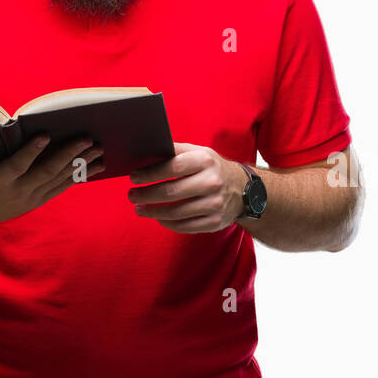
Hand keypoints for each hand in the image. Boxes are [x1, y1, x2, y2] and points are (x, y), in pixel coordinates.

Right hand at [0, 130, 103, 236]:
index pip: (18, 164)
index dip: (31, 151)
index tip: (45, 135)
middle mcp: (19, 190)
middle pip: (47, 171)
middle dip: (69, 154)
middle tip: (88, 138)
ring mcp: (32, 197)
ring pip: (61, 179)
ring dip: (82, 164)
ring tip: (100, 149)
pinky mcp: (40, 200)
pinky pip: (64, 187)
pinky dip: (81, 176)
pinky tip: (97, 165)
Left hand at [126, 142, 244, 232]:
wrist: (245, 189)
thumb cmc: (213, 169)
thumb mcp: (200, 152)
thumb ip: (176, 151)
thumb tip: (146, 150)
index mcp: (205, 161)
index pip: (172, 167)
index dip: (150, 174)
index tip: (133, 177)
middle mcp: (212, 182)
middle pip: (170, 192)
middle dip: (146, 195)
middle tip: (132, 195)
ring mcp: (215, 204)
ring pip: (175, 212)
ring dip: (152, 212)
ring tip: (140, 208)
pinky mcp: (215, 222)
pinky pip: (185, 226)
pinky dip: (168, 223)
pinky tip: (159, 218)